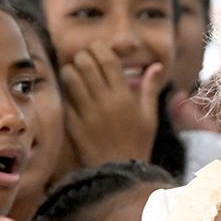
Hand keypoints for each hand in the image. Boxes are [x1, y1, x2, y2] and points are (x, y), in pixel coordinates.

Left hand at [61, 43, 164, 166]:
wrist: (121, 172)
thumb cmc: (138, 143)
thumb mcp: (149, 116)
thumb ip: (149, 88)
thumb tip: (155, 66)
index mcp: (123, 96)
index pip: (106, 59)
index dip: (98, 48)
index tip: (97, 48)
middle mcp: (103, 101)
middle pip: (85, 63)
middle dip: (82, 56)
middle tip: (84, 60)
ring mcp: (86, 113)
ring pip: (70, 78)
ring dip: (70, 71)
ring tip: (74, 74)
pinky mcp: (74, 125)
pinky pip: (65, 99)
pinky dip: (66, 92)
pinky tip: (71, 94)